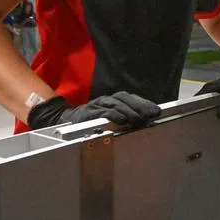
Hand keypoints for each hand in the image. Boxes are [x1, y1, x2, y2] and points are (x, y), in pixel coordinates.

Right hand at [27, 91, 160, 129]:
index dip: (143, 103)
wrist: (63, 122)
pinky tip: (124, 120)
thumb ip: (123, 117)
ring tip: (141, 119)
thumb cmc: (89, 122)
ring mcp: (95, 106)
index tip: (156, 111)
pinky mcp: (87, 114)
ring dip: (130, 111)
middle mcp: (104, 100)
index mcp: (110, 101)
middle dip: (140, 107)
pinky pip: (103, 113)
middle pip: (125, 99)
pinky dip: (114, 115)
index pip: (129, 98)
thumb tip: (143, 121)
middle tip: (152, 115)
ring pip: (115, 105)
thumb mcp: (107, 118)